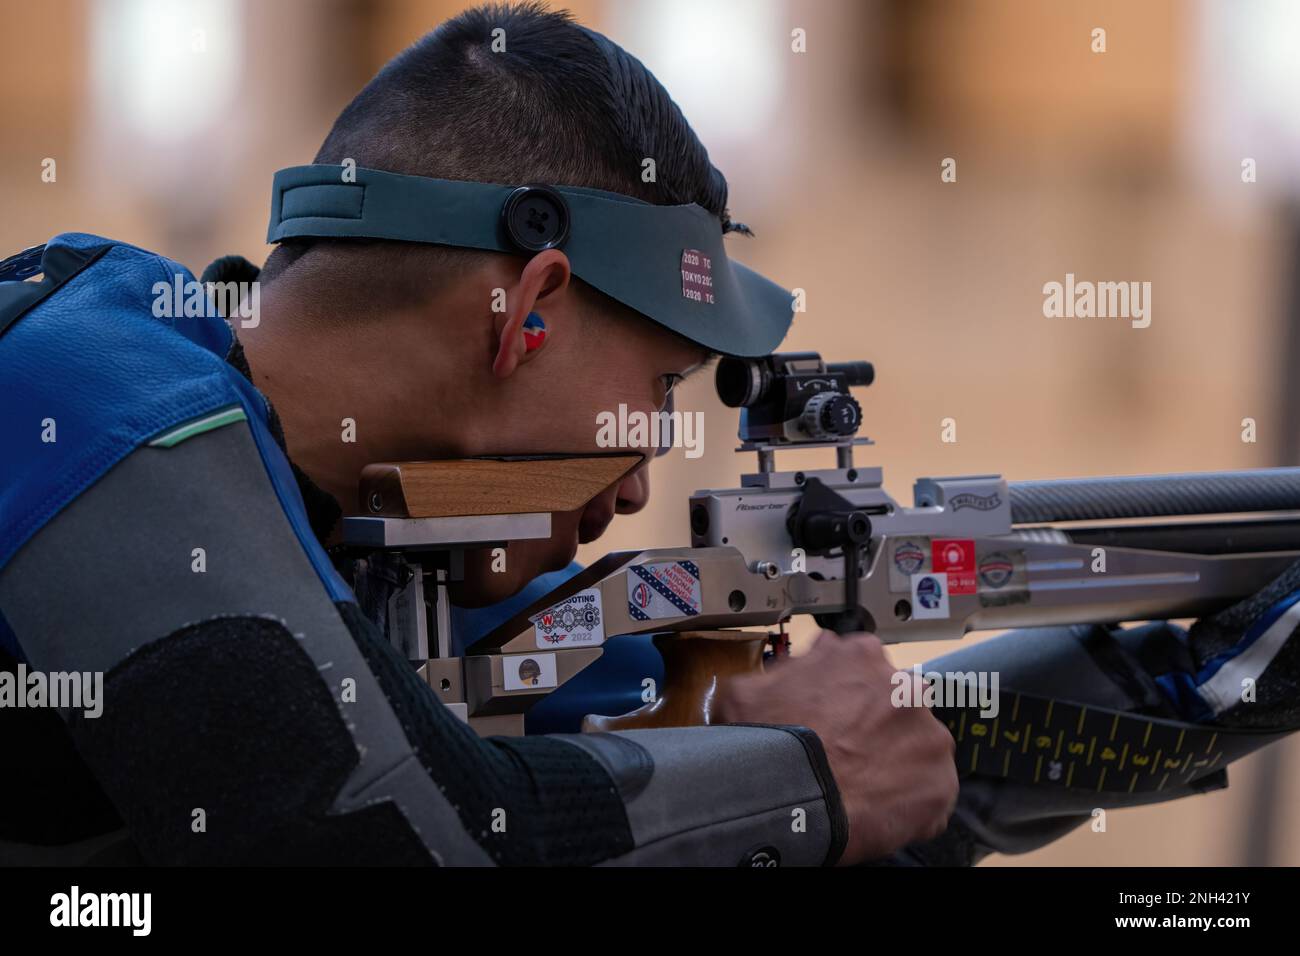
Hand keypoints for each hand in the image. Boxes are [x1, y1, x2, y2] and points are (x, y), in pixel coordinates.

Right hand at [715, 630, 958, 864]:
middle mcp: (904, 687)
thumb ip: (786, 669)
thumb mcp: (751, 688)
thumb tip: (798, 665)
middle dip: (873, 731)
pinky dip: (907, 806)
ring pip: (914, 751)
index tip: (834, 720)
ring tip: (858, 787)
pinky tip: (873, 810)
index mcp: (860, 656)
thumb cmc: (768, 745)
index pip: (862, 670)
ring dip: (892, 766)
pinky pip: (928, 796)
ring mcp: (929, 736)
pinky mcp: (940, 784)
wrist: (790, 797)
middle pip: (893, 709)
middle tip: (844, 756)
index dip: (845, 699)